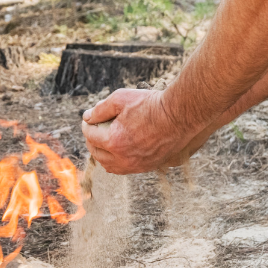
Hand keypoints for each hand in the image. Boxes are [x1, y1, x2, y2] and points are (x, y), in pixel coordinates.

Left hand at [81, 88, 200, 173]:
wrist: (181, 114)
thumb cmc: (151, 104)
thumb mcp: (120, 99)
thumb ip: (100, 109)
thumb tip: (87, 117)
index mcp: (114, 141)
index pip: (90, 136)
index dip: (86, 126)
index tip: (88, 120)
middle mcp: (123, 158)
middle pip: (97, 153)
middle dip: (92, 140)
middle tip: (94, 130)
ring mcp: (136, 165)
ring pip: (109, 165)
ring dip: (103, 154)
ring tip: (103, 142)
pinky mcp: (148, 167)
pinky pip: (124, 169)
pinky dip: (117, 161)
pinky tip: (118, 152)